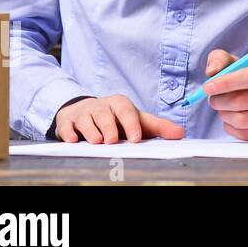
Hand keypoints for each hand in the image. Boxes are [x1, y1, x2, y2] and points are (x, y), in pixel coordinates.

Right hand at [53, 95, 185, 143]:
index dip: (132, 124)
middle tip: (112, 141)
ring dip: (91, 132)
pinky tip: (73, 140)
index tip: (136, 139)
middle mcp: (102, 106)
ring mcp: (84, 114)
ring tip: (97, 142)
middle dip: (109, 128)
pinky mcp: (68, 122)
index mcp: (120, 104)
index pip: (127, 112)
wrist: (85, 111)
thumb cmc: (116, 119)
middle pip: (106, 116)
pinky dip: (69, 134)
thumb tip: (180, 134)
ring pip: (87, 121)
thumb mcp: (137, 120)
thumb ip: (158, 127)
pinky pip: (67, 127)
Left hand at [202, 49, 247, 142]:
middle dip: (219, 101)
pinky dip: (231, 127)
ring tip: (224, 108)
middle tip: (212, 98)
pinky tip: (234, 119)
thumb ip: (220, 60)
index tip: (207, 87)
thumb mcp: (237, 65)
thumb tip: (212, 71)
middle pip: (241, 101)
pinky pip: (243, 134)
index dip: (226, 82)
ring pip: (240, 120)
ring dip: (224, 115)